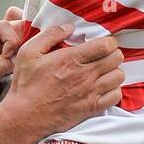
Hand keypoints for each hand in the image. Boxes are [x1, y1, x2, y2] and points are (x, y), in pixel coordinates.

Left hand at [0, 6, 23, 113]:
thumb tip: (14, 58)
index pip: (2, 27)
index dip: (12, 39)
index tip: (10, 56)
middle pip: (16, 24)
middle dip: (26, 37)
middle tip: (29, 54)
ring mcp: (3, 42)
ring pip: (23, 28)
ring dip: (31, 39)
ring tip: (33, 52)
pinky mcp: (12, 49)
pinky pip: (26, 36)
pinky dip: (33, 41)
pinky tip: (35, 52)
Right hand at [0, 25, 123, 140]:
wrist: (25, 116)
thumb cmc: (26, 84)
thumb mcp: (28, 53)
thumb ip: (49, 35)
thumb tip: (69, 27)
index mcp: (71, 59)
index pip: (105, 45)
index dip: (109, 41)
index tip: (103, 42)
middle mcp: (85, 75)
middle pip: (116, 58)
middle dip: (112, 53)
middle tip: (103, 55)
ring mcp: (90, 93)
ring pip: (118, 76)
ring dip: (113, 71)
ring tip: (104, 70)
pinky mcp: (92, 108)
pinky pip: (115, 96)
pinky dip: (113, 90)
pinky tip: (103, 87)